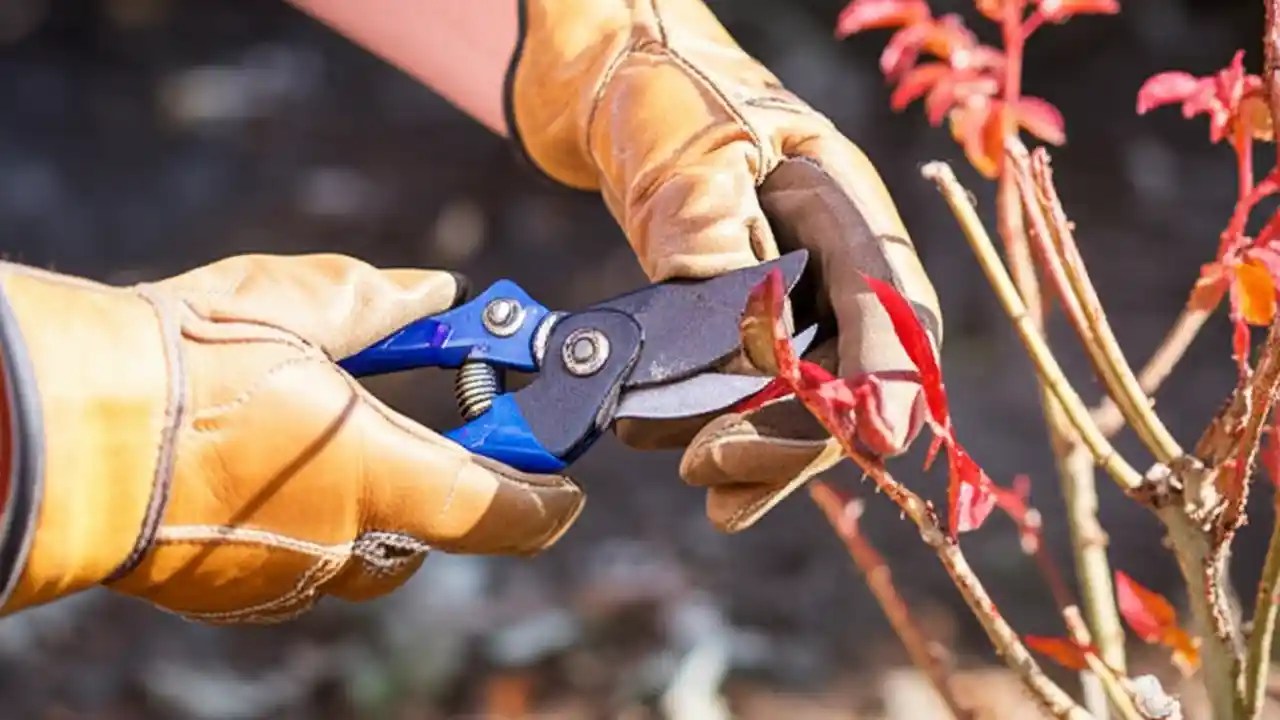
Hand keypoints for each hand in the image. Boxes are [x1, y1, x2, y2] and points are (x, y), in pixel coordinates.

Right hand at [0, 254, 582, 621]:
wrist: (63, 432)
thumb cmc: (181, 364)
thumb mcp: (295, 305)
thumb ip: (381, 302)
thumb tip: (437, 290)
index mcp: (376, 475)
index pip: (499, 512)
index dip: (545, 503)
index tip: (564, 490)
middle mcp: (343, 542)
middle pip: (432, 535)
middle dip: (444, 494)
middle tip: (438, 444)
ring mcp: (288, 579)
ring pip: (365, 559)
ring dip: (374, 513)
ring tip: (341, 451)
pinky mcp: (235, 598)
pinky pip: (304, 574)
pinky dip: (313, 534)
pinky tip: (278, 483)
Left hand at [504, 0, 942, 531]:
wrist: (616, 82)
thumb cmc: (666, 94)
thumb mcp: (695, 150)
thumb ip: (715, 235)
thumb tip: (737, 347)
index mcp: (843, 203)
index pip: (892, 302)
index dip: (890, 377)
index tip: (876, 441)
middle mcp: (831, 260)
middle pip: (853, 372)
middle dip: (799, 433)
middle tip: (719, 465)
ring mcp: (792, 295)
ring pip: (808, 398)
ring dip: (764, 451)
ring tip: (701, 478)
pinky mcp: (746, 322)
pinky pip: (758, 396)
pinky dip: (736, 439)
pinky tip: (705, 477)